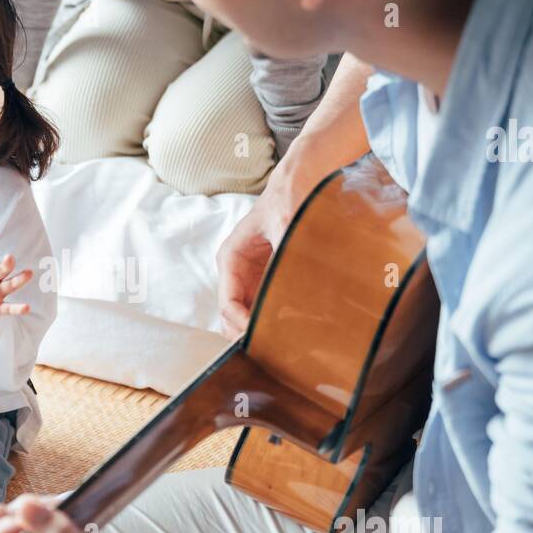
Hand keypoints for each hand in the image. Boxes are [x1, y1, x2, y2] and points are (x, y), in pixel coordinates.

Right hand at [216, 191, 286, 339]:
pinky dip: (273, 320)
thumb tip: (289, 287)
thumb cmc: (289, 198)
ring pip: (248, 314)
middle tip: (268, 353)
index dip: (241, 325)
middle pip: (233, 315)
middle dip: (246, 334)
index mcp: (231, 259)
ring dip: (259, 330)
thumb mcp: (286, 226)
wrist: (304, 180)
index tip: (259, 339)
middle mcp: (237, 271)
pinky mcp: (269, 278)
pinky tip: (290, 331)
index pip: (227, 304)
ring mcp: (253, 276)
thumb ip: (283, 256)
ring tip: (280, 347)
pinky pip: (266, 306)